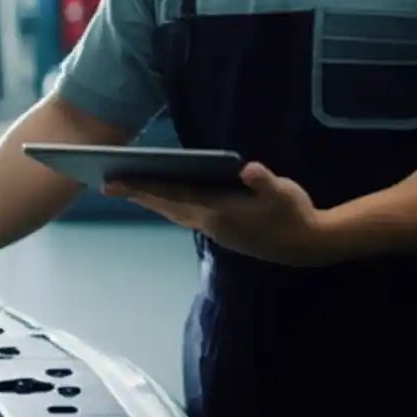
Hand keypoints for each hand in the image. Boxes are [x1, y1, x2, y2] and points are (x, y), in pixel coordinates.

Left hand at [103, 162, 344, 267]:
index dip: (141, 187)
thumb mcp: (285, 194)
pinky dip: (169, 205)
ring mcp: (214, 230)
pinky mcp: (221, 232)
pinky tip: (164, 197)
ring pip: (173, 213)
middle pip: (164, 206)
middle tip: (106, 183)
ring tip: (128, 188)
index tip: (114, 181)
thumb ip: (265, 182)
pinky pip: (185, 215)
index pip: (170, 196)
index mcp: (217, 212)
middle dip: (137, 193)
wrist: (309, 246)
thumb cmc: (296, 214)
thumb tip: (250, 170)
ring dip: (151, 201)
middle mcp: (209, 223)